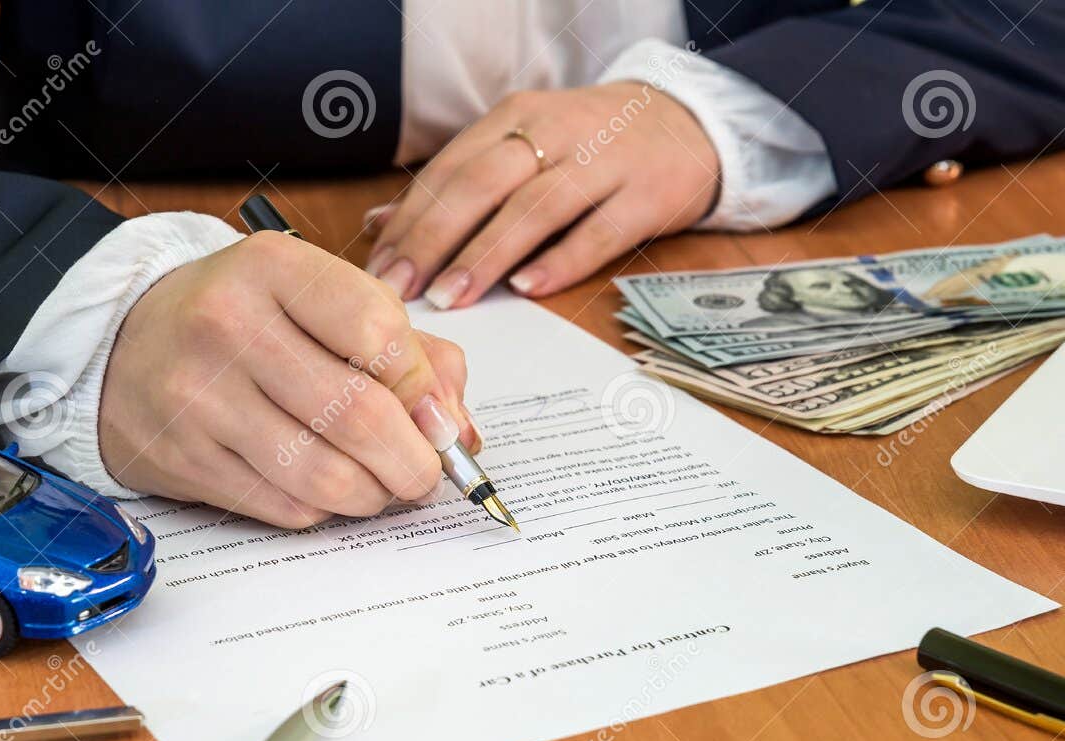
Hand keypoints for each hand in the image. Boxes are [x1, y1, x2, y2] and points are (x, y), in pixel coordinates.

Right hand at [99, 230, 477, 527]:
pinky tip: (323, 489)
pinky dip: (322, 509)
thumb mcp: (321, 302)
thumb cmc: (246, 322)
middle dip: (414, 462)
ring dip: (372, 496)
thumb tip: (457, 429)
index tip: (433, 416)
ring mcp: (200, 396)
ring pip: (326, 476)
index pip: (379, 332)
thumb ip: (410, 352)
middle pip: (361, 416)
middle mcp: (229, 324)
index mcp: (274, 267)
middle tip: (423, 473)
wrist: (125, 346)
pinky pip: (285, 506)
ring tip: (379, 486)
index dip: (423, 390)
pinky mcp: (185, 458)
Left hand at [367, 83, 719, 308]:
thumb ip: (453, 186)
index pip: (450, 170)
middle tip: (404, 289)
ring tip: (452, 297)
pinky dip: (560, 261)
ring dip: (488, 254)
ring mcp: (603, 163)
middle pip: (483, 185)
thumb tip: (377, 224)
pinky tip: (526, 289)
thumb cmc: (587, 146)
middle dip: (435, 238)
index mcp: (515, 119)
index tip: (378, 269)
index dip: (410, 220)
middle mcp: (555, 133)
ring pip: (535, 208)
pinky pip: (597, 232)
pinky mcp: (644, 196)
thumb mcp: (519, 149)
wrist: (686, 123)